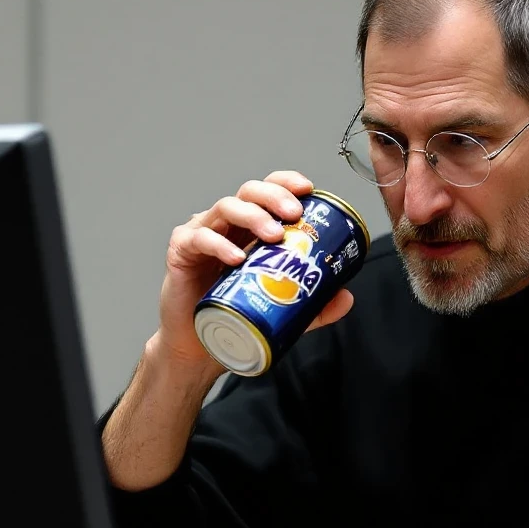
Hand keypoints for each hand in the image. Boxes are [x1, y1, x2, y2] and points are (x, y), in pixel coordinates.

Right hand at [156, 171, 354, 366]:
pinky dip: (219, 244)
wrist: (199, 344)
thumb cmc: (236, 313)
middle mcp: (228, 224)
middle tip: (294, 214)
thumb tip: (346, 297)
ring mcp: (203, 233)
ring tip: (274, 235)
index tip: (307, 190)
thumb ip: (315, 304)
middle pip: (250, 191)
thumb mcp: (284, 309)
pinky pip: (200, 239)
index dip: (286, 183)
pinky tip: (236, 257)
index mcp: (251, 227)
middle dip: (274, 196)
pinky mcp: (182, 251)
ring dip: (253, 216)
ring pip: (226, 207)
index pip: (268, 191)